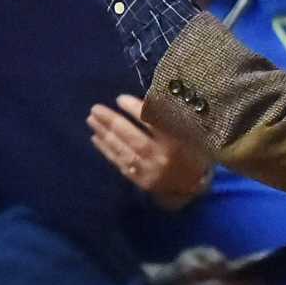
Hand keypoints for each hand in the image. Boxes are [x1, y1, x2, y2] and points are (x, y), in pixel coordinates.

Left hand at [88, 93, 213, 208]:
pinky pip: (121, 164)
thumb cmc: (191, 151)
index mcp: (176, 141)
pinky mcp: (141, 181)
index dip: (135, 110)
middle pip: (133, 137)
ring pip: (124, 151)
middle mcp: (162, 157)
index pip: (153, 123)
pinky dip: (107, 150)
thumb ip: (167, 118)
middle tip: (96, 109)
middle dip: (112, 122)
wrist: (193, 185)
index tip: (120, 98)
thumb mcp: (187, 132)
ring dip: (105, 135)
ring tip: (92, 120)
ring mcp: (150, 171)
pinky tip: (96, 138)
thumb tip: (141, 101)